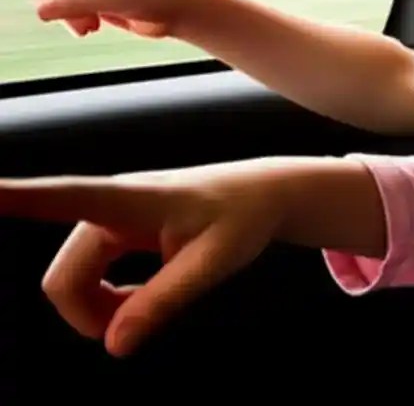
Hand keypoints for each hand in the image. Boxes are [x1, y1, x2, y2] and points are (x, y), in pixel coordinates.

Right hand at [0, 0, 203, 37]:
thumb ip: (76, 4)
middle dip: (53, 5)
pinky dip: (75, 24)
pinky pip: (65, 16)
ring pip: (51, 4)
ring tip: (92, 27)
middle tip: (81, 21)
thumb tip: (39, 11)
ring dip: (67, 19)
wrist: (177, 11)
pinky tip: (96, 27)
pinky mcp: (91, 6)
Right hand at [0, 161, 285, 356]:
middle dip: (90, 313)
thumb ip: (165, 301)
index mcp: (128, 200)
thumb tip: (113, 345)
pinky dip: (104, 299)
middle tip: (142, 325)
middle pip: (64, 278)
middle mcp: (106, 206)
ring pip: (71, 281)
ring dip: (98, 307)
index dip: (12, 195)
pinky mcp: (110, 231)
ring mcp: (105, 219)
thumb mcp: (213, 263)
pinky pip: (85, 276)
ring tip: (148, 306)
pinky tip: (138, 298)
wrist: (261, 195)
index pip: (60, 196)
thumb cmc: (241, 219)